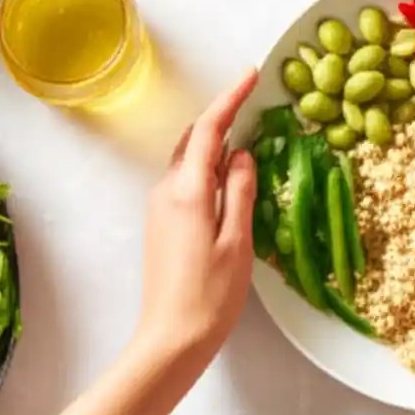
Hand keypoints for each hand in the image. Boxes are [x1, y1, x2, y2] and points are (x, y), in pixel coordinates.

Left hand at [135, 70, 258, 358]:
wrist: (170, 339)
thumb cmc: (211, 296)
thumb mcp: (237, 241)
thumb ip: (240, 192)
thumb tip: (242, 154)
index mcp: (187, 190)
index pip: (208, 130)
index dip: (230, 99)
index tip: (251, 75)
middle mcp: (167, 191)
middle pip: (193, 140)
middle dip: (221, 119)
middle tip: (255, 108)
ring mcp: (159, 208)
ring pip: (188, 161)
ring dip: (215, 147)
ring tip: (249, 144)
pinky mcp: (161, 225)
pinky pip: (186, 183)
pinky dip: (208, 171)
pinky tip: (231, 183)